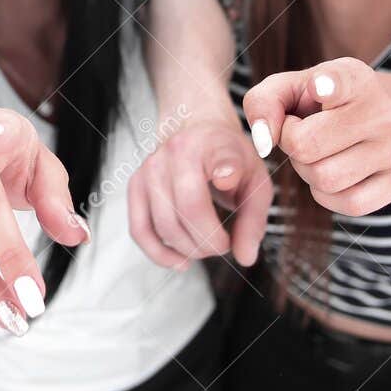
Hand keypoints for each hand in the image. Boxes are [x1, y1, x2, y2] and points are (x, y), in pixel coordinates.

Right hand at [127, 107, 271, 268]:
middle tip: (224, 244)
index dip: (225, 170)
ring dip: (189, 250)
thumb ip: (254, 219)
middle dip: (211, 242)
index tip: (227, 178)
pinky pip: (140, 229)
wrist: (193, 129)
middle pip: (190, 210)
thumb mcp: (254, 180)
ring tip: (206, 247)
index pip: (220, 158)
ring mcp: (151, 168)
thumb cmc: (227, 156)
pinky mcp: (135, 184)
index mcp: (216, 145)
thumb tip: (245, 257)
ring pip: (165, 226)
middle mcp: (178, 152)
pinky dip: (158, 253)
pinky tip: (180, 262)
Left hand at [242, 57, 390, 218]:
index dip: (324, 85)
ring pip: (325, 179)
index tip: (318, 86)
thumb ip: (264, 102)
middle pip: (306, 145)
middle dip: (291, 143)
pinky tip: (333, 172)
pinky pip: (350, 204)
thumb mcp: (294, 87)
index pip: (340, 82)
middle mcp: (382, 112)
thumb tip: (262, 143)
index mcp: (356, 79)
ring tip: (318, 153)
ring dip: (307, 171)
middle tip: (301, 132)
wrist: (389, 116)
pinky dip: (330, 195)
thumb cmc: (326, 102)